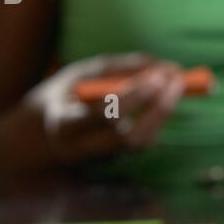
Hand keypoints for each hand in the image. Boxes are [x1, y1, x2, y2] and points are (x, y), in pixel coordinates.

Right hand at [21, 53, 185, 165]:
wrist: (45, 132)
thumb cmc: (66, 94)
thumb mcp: (80, 73)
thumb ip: (116, 67)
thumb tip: (158, 64)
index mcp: (64, 125)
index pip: (103, 116)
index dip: (132, 98)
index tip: (156, 76)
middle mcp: (83, 149)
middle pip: (127, 138)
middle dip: (157, 110)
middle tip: (177, 78)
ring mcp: (102, 158)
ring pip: (140, 143)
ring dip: (164, 112)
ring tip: (178, 81)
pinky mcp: (118, 159)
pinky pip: (144, 140)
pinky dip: (159, 116)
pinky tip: (166, 94)